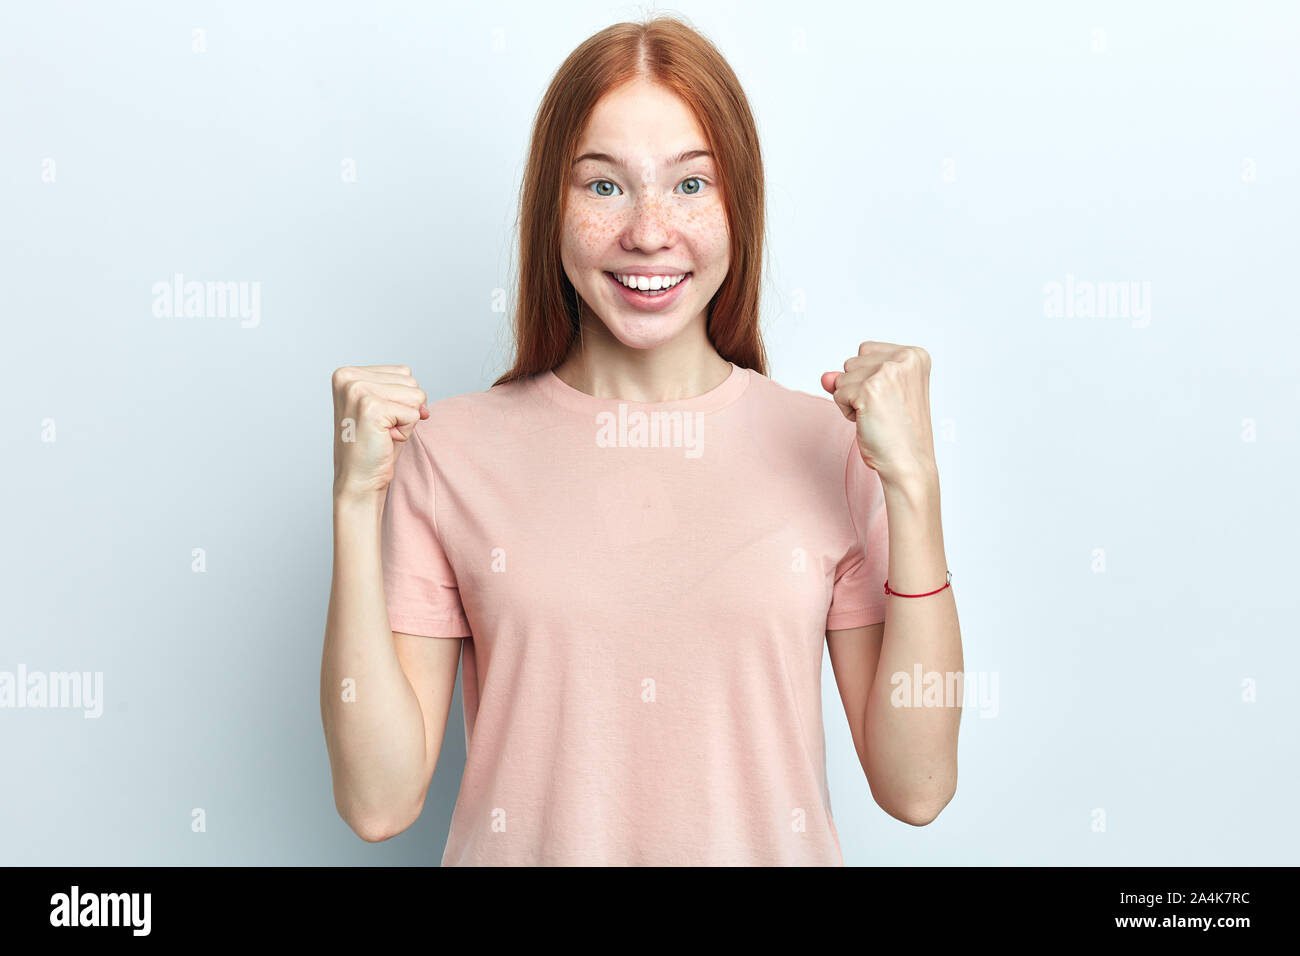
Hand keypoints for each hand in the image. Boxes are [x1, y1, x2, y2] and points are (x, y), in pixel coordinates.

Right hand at [331, 364, 428, 498]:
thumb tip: (422, 400)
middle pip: (411, 382)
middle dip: (405, 409)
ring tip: (383, 433)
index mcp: (348, 373)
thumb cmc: (372, 446)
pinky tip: (384, 439)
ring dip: (406, 420)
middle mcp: (349, 378)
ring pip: (415, 395)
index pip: (403, 372)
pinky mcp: (371, 408)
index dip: (401, 400)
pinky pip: (414, 413)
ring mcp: (358, 391)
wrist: (358, 480)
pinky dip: (406, 430)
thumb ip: (402, 390)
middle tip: (381, 429)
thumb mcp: (385, 408)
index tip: (379, 418)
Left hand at [821, 342, 936, 485]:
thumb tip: (825, 377)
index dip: (868, 378)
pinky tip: (869, 422)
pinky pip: (838, 394)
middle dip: (858, 388)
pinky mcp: (869, 389)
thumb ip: (851, 377)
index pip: (866, 350)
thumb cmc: (899, 433)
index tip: (891, 399)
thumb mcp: (877, 394)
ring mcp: (887, 372)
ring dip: (852, 400)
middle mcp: (905, 358)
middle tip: (884, 411)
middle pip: (852, 361)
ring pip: (842, 377)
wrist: (909, 463)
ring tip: (878, 416)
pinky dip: (847, 411)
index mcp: (915, 355)